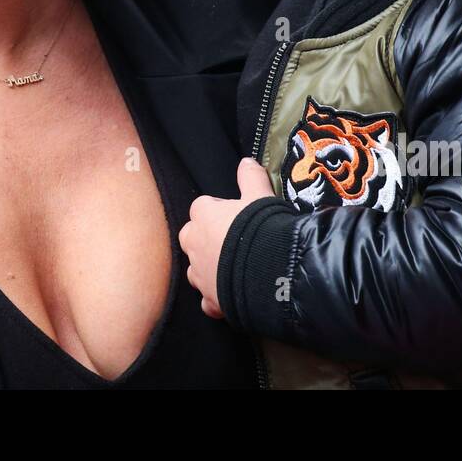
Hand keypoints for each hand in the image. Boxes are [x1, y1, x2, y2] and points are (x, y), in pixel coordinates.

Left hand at [180, 157, 275, 318]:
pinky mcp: (210, 299)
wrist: (270, 272)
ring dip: (208, 266)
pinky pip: (207, 298)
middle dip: (205, 237)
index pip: (202, 206)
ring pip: (196, 267)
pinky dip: (214, 297)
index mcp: (203, 215)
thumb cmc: (262, 228)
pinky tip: (228, 295)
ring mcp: (200, 273)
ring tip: (232, 267)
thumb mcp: (260, 196)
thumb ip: (251, 177)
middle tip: (231, 240)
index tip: (236, 215)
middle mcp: (194, 244)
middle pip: (191, 235)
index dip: (219, 209)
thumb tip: (247, 161)